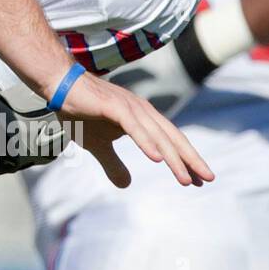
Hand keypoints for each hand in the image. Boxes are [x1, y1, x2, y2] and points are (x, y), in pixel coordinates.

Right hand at [56, 72, 213, 187]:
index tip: (199, 179)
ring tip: (185, 177)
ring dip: (172, 157)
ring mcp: (129, 107)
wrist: (60, 84)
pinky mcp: (114, 106)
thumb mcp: (98, 146)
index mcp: (142, 118)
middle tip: (208, 178)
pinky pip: (134, 127)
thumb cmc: (79, 111)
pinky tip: (157, 158)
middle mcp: (142, 111)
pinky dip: (147, 141)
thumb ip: (113, 164)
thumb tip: (126, 185)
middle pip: (172, 137)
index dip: (185, 159)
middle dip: (190, 159)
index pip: (170, 141)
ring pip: (157, 135)